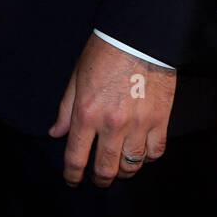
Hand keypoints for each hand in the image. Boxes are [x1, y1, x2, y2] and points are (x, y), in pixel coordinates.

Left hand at [48, 33, 176, 186]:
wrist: (138, 36)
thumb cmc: (104, 52)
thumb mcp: (76, 77)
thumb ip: (66, 109)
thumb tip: (56, 132)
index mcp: (87, 113)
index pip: (76, 156)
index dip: (72, 174)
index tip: (72, 180)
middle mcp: (112, 124)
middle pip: (106, 169)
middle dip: (100, 179)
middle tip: (98, 179)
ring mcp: (138, 124)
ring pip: (131, 165)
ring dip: (124, 172)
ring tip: (120, 169)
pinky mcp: (160, 120)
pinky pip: (155, 152)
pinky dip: (147, 157)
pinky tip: (141, 153)